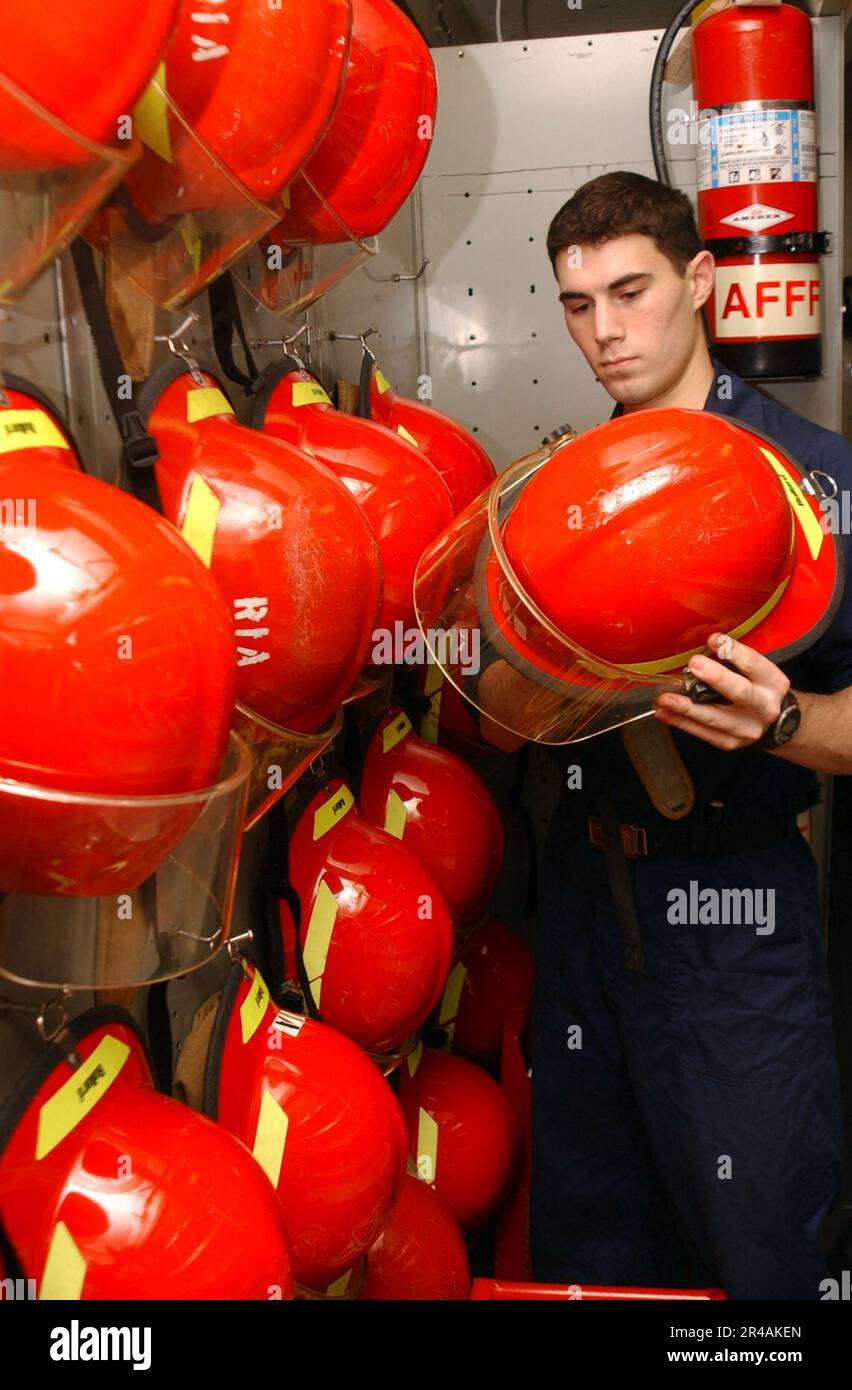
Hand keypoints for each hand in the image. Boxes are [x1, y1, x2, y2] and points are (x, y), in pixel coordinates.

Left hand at [654, 632, 790, 751]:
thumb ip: (732, 658)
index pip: (754, 664)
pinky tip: (664, 713)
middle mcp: (763, 707)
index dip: (734, 651)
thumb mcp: (755, 671)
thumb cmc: (758, 689)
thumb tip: (698, 639)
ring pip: (714, 718)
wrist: (776, 725)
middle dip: (715, 677)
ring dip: (686, 707)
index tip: (714, 639)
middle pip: (739, 692)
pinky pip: (702, 733)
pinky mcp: (730, 742)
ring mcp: (747, 728)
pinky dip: (680, 722)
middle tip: (694, 665)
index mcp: (772, 682)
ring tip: (664, 698)